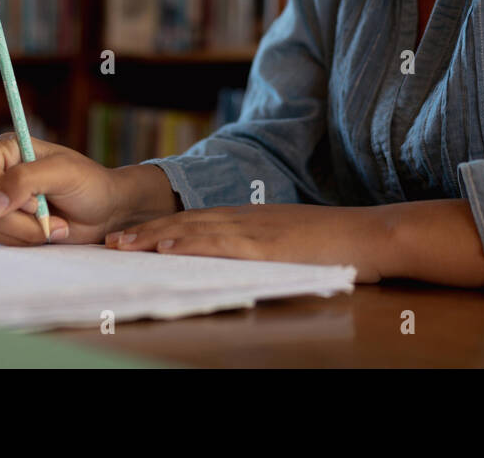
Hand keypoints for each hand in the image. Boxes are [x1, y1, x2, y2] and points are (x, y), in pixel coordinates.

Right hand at [0, 133, 123, 245]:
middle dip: (20, 218)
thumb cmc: (88, 183)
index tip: (32, 201)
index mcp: (7, 151)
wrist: (105, 210)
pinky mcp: (9, 224)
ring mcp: (2, 201)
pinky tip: (49, 231)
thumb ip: (24, 181)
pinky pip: (0, 240)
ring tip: (55, 222)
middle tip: (47, 211)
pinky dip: (26, 240)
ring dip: (27, 231)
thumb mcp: (61, 173)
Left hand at [103, 203, 390, 283]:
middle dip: (146, 232)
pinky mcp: (265, 244)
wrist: (373, 235)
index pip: (195, 221)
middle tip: (110, 241)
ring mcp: (254, 229)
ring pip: (193, 230)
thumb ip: (264, 248)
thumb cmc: (338, 245)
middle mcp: (246, 218)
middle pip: (185, 222)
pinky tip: (165, 247)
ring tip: (122, 245)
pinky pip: (219, 243)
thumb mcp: (291, 243)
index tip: (131, 237)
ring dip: (154, 236)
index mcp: (252, 219)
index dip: (161, 229)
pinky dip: (188, 243)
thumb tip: (239, 264)